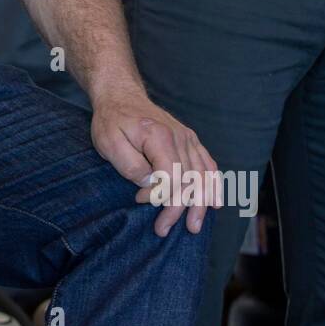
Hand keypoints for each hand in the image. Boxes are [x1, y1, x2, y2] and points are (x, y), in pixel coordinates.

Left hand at [90, 90, 219, 237]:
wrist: (122, 96)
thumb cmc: (112, 120)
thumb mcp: (109, 142)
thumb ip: (131, 165)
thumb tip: (151, 184)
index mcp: (160, 137)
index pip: (172, 176)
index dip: (159, 196)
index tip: (139, 200)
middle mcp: (180, 137)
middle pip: (189, 181)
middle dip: (178, 210)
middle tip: (163, 230)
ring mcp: (188, 138)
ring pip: (203, 176)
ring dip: (200, 204)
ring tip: (194, 226)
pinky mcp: (191, 141)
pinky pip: (208, 165)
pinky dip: (214, 185)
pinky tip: (215, 203)